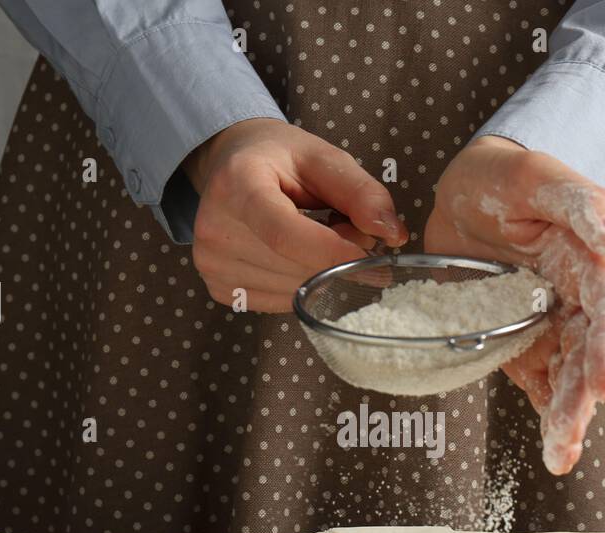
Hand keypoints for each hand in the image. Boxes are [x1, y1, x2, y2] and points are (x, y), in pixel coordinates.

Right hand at [185, 118, 407, 313]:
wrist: (231, 163)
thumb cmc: (278, 158)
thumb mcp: (322, 158)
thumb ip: (360, 192)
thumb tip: (392, 234)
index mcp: (236, 185)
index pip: (286, 235)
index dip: (334, 253)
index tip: (375, 258)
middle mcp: (214, 228)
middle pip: (294, 266)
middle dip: (336, 258)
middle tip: (350, 230)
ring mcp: (211, 263)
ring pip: (292, 290)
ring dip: (321, 272)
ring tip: (318, 237)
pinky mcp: (218, 288)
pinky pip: (280, 302)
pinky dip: (301, 284)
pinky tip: (297, 257)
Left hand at [424, 136, 604, 474]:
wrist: (469, 190)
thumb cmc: (511, 178)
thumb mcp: (544, 178)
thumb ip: (586, 207)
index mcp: (594, 265)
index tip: (602, 387)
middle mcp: (579, 303)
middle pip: (591, 358)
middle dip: (583, 402)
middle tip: (568, 441)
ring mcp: (552, 326)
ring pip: (568, 380)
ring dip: (567, 420)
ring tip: (559, 458)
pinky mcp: (523, 342)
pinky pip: (540, 381)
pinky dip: (545, 412)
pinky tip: (547, 444)